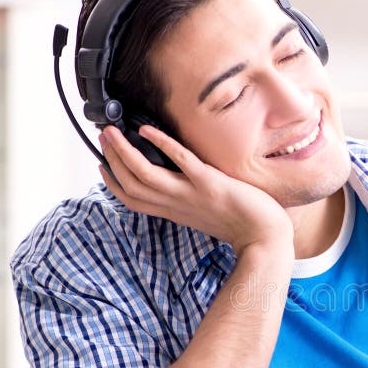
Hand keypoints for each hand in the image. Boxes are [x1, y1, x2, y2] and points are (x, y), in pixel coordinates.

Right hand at [99, 124, 293, 255]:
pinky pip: (182, 161)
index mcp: (175, 212)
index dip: (113, 183)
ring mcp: (193, 194)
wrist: (265, 238)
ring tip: (112, 132)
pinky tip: (148, 130)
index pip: (133, 200)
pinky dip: (162, 145)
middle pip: (132, 185)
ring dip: (124, 152)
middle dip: (112, 160)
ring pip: (146, 175)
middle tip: (102, 138)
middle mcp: (178, 204)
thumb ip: (186, 201)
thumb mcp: (204, 215)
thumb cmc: (240, 225)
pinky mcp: (211, 184)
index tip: (102, 165)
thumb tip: (177, 183)